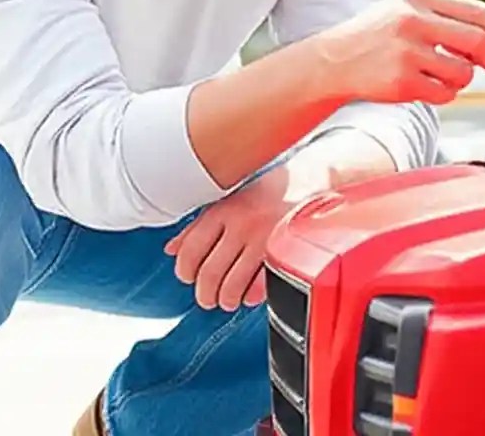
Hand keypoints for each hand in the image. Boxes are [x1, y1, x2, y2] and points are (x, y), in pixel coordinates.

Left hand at [164, 171, 298, 310]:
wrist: (312, 184)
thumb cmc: (267, 193)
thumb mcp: (229, 200)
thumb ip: (198, 225)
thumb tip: (172, 249)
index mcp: (223, 210)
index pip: (190, 251)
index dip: (185, 271)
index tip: (189, 277)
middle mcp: (242, 224)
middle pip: (208, 273)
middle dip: (204, 294)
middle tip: (208, 297)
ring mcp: (264, 241)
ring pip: (231, 287)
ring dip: (226, 300)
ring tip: (227, 299)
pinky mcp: (284, 254)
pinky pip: (260, 289)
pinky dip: (250, 298)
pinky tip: (250, 294)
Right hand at [313, 0, 484, 106]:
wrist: (334, 61)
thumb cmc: (380, 36)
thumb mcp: (413, 13)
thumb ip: (456, 18)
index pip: (477, 11)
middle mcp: (413, 21)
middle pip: (478, 42)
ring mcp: (405, 52)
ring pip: (463, 73)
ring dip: (460, 79)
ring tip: (437, 73)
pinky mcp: (401, 81)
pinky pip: (445, 94)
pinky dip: (442, 94)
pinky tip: (421, 85)